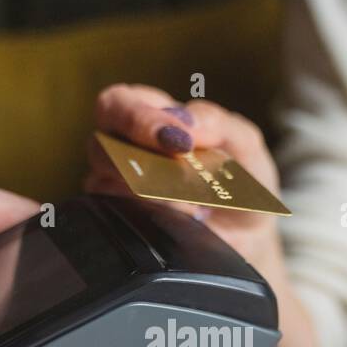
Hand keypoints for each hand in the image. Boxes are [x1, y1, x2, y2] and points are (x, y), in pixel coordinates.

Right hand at [85, 83, 319, 346]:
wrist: (246, 242)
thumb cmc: (242, 184)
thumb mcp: (245, 147)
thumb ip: (221, 124)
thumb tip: (189, 120)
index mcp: (147, 119)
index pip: (117, 105)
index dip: (137, 117)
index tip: (178, 139)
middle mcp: (120, 155)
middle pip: (100, 145)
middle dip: (140, 157)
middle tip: (182, 175)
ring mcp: (113, 195)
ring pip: (106, 187)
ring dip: (152, 194)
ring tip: (194, 204)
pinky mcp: (116, 230)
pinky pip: (117, 223)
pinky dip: (152, 221)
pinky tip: (184, 224)